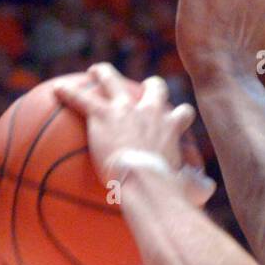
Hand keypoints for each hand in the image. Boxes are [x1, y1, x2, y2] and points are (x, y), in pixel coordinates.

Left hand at [56, 66, 214, 205]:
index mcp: (171, 127)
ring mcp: (125, 108)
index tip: (174, 116)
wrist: (147, 179)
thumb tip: (207, 192)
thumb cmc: (168, 187)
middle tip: (140, 88)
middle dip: (149, 85)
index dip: (178, 114)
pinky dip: (68, 94)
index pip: (182, 114)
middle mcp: (151, 110)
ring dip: (104, 75)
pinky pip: (80, 98)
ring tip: (95, 73)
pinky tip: (56, 91)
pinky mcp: (103, 114)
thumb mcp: (189, 186)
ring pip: (112, 80)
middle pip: (154, 87)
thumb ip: (196, 186)